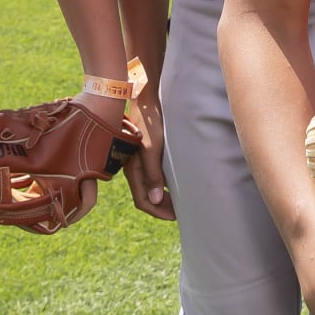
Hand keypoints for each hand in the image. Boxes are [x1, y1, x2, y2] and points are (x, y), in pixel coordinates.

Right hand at [108, 86, 172, 220]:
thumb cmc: (149, 121)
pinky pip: (153, 174)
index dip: (159, 212)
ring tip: (181, 200)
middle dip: (162, 207)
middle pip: (145, 197)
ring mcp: (139, 160)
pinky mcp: (146, 151)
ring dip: (163, 196)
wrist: (145, 97)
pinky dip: (163, 183)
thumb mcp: (152, 147)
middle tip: (182, 212)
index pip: (143, 201)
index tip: (176, 216)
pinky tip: (176, 181)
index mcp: (133, 170)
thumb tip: (154, 201)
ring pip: (150, 186)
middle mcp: (134, 168)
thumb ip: (152, 174)